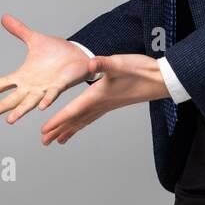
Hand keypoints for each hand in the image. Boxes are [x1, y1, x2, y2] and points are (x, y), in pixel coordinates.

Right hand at [0, 14, 91, 121]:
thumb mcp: (34, 39)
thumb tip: (4, 17)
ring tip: (9, 120)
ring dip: (20, 111)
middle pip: (12, 98)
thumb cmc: (56, 51)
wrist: (77, 54)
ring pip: (30, 102)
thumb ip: (19, 30)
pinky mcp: (60, 85)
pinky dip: (46, 100)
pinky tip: (40, 107)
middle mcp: (32, 85)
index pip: (1, 83)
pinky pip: (52, 94)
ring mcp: (45, 87)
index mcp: (24, 75)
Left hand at [40, 54, 169, 144]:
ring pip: (83, 121)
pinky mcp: (111, 103)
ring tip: (57, 140)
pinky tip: (79, 124)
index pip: (73, 111)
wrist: (160, 79)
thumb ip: (104, 63)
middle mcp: (100, 103)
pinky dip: (82, 123)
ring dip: (69, 130)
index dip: (58, 121)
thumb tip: (90, 63)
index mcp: (98, 95)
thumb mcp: (120, 63)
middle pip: (75, 120)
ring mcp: (106, 105)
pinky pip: (92, 117)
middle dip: (59, 131)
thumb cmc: (140, 70)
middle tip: (44, 142)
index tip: (44, 131)